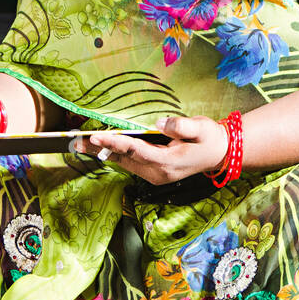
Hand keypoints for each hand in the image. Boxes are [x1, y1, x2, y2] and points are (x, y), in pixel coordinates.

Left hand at [80, 116, 228, 185]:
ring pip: (125, 163)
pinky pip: (131, 163)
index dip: (115, 142)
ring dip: (105, 153)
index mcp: (168, 162)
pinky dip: (116, 154)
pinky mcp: (155, 173)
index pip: (135, 150)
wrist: (220, 153)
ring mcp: (156, 176)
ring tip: (84, 143)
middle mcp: (158, 173)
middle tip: (78, 141)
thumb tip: (158, 123)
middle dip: (101, 149)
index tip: (97, 136)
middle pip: (124, 159)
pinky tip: (104, 147)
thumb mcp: (201, 127)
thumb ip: (181, 125)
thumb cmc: (210, 138)